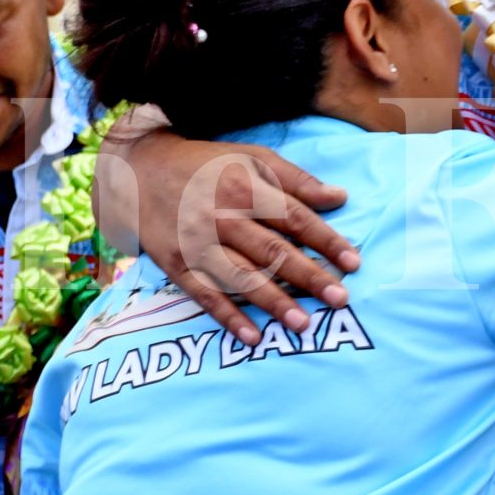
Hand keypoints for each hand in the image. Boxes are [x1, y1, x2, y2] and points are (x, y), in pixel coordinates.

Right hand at [101, 120, 356, 343]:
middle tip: (340, 299)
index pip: (294, 217)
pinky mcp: (178, 265)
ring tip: (302, 324)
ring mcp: (198, 243)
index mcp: (245, 186)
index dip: (325, 240)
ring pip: (240, 277)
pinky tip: (253, 337)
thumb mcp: (252, 157)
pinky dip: (228, 317)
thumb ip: (297, 179)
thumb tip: (340, 197)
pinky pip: (206, 295)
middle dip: (308, 276)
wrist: (140, 173)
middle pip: (272, 250)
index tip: (353, 262)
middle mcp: (222, 216)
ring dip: (272, 302)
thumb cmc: (208, 166)